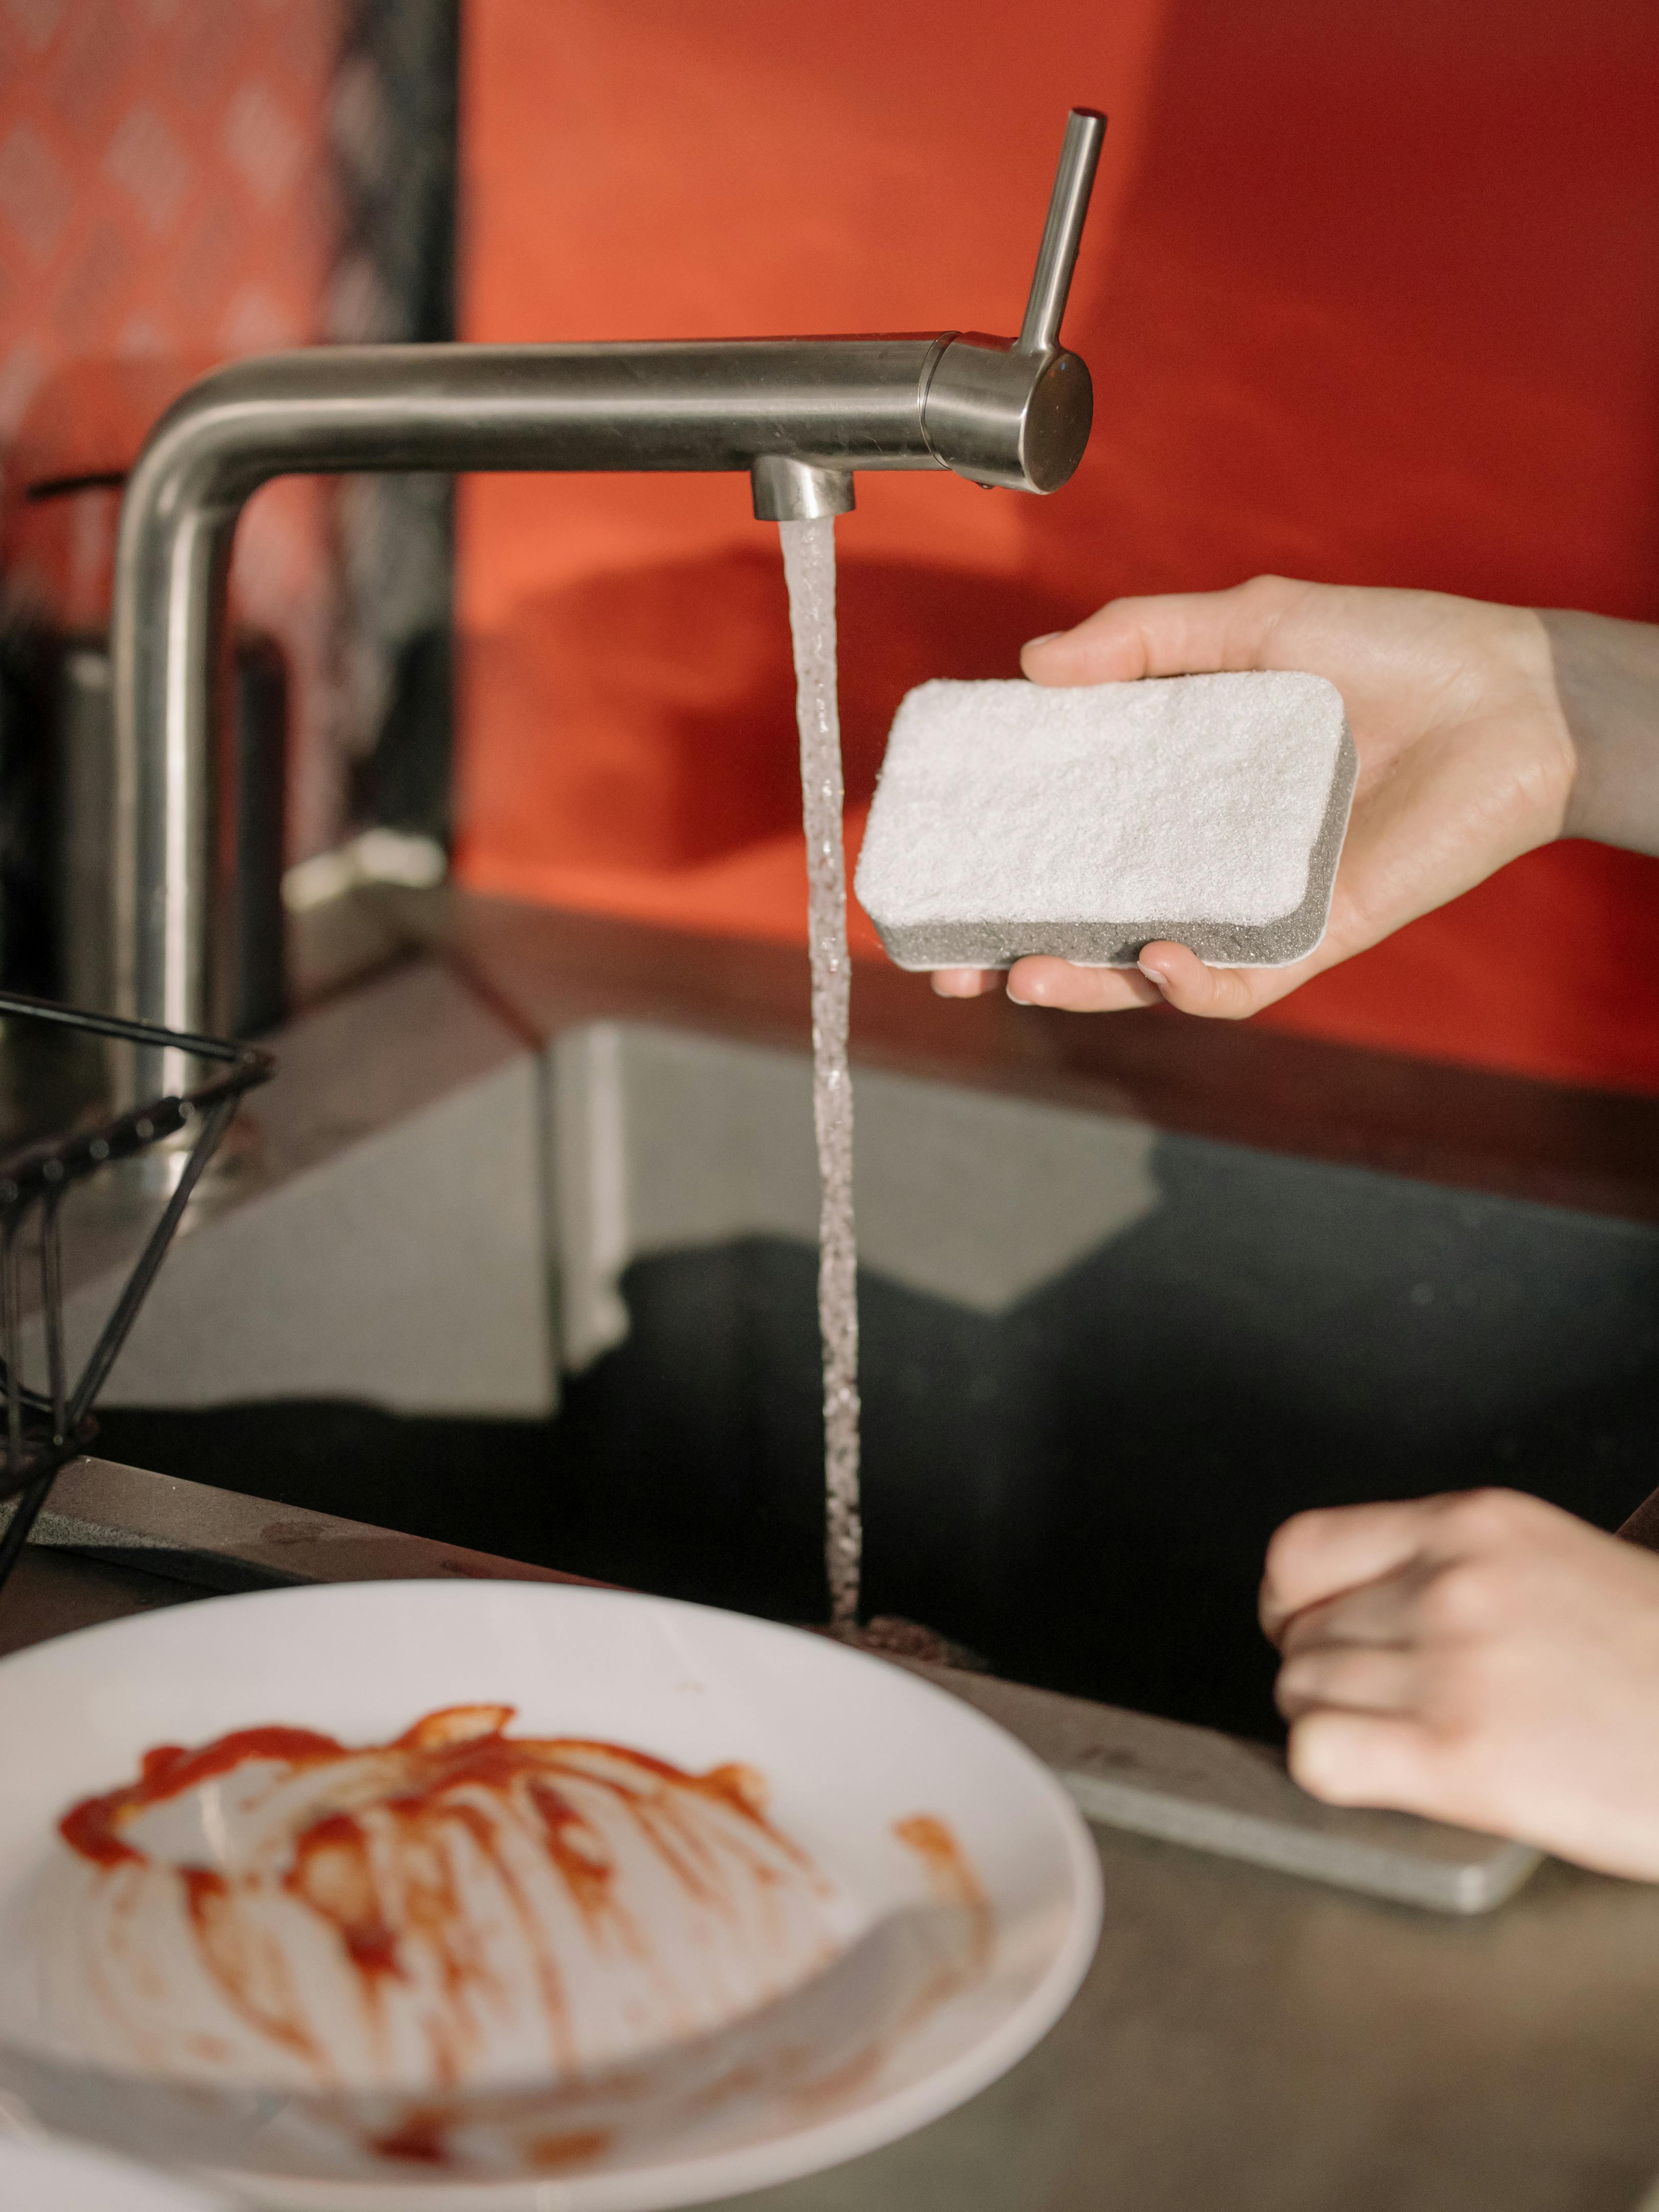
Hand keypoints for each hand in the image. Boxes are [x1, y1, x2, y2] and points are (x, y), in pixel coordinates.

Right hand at [930, 575, 1575, 1016]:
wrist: (1513, 696)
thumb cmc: (1396, 649)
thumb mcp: (1252, 623)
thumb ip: (1143, 640)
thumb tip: (1033, 667)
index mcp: (1178, 785)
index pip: (1066, 836)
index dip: (994, 861)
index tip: (927, 872)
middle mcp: (1204, 853)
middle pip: (1085, 922)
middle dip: (1006, 953)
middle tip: (945, 966)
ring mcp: (1254, 902)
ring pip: (1147, 972)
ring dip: (1080, 984)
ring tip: (1023, 975)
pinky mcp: (1316, 935)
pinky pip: (1241, 987)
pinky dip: (1195, 985)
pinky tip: (1163, 959)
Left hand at [1261, 1488, 1658, 1879]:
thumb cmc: (1658, 1658)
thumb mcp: (1555, 1565)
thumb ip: (1453, 1568)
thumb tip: (1359, 1605)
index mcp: (1472, 1526)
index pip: (1301, 1551)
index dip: (1292, 1605)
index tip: (1311, 1632)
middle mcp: (1450, 1584)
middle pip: (1302, 1635)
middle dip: (1327, 1677)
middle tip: (1387, 1708)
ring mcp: (1451, 1667)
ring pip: (1301, 1696)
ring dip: (1334, 1727)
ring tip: (1405, 1745)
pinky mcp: (1458, 1757)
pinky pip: (1318, 1756)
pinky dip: (1332, 1772)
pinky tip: (1387, 1779)